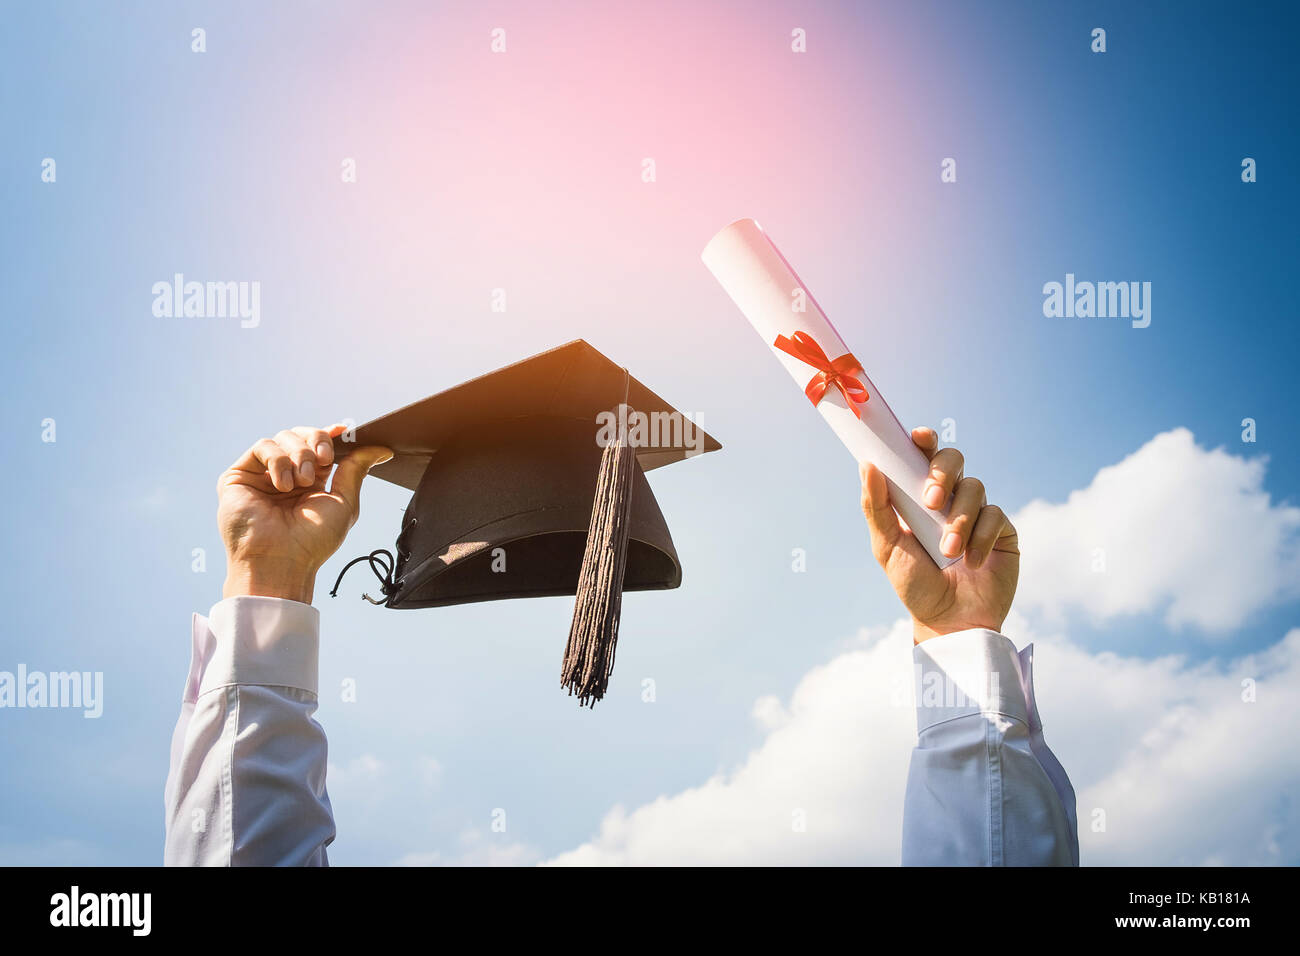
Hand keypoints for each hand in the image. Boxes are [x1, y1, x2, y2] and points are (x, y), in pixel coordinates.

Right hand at [217, 425, 392, 603]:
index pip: (319, 446)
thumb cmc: (312, 541)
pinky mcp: (239, 475)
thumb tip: (382, 450)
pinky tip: (283, 484)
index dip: (330, 435)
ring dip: (299, 455)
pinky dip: (278, 460)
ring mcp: (262, 475)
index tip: (345, 431)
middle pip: (302, 436)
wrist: (281, 560)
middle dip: (317, 443)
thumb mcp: (344, 502)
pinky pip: (263, 447)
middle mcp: (286, 475)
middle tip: (323, 462)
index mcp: (310, 482)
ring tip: (300, 483)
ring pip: (283, 437)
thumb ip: (356, 470)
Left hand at [860, 428, 1018, 642]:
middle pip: (954, 459)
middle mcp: (950, 498)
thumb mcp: (887, 547)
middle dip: (942, 474)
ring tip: (948, 550)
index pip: (924, 455)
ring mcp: (978, 512)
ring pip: (975, 487)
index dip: (923, 440)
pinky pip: (996, 516)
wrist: (948, 622)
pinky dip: (980, 537)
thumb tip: (867, 465)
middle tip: (930, 501)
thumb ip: (876, 507)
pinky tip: (971, 561)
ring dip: (958, 518)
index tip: (918, 437)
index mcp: (920, 495)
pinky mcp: (1002, 531)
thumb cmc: (914, 584)